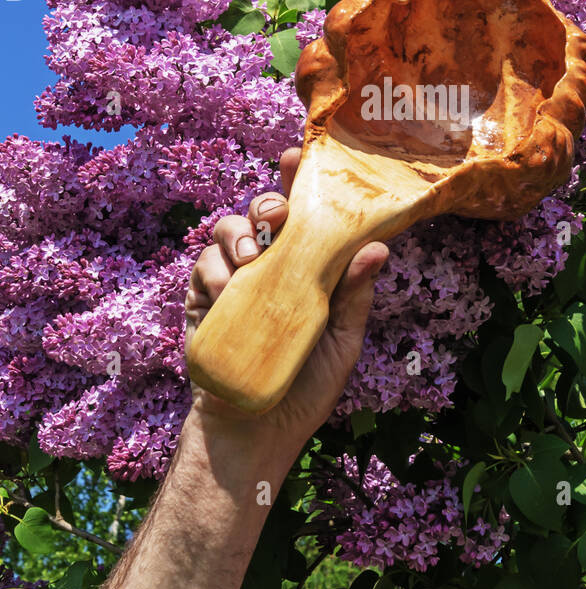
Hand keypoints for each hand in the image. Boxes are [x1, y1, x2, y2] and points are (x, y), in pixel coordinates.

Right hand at [184, 147, 387, 452]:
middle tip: (277, 216)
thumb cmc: (306, 385)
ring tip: (252, 259)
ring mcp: (232, 280)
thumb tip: (379, 247)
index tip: (297, 157)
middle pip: (261, 211)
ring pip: (226, 229)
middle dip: (267, 202)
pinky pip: (202, 266)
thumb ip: (354, 295)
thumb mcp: (342, 340)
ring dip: (238, 234)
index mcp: (305, 266)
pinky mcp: (203, 300)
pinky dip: (214, 269)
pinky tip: (229, 288)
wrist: (257, 431)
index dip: (297, 180)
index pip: (303, 214)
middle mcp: (268, 265)